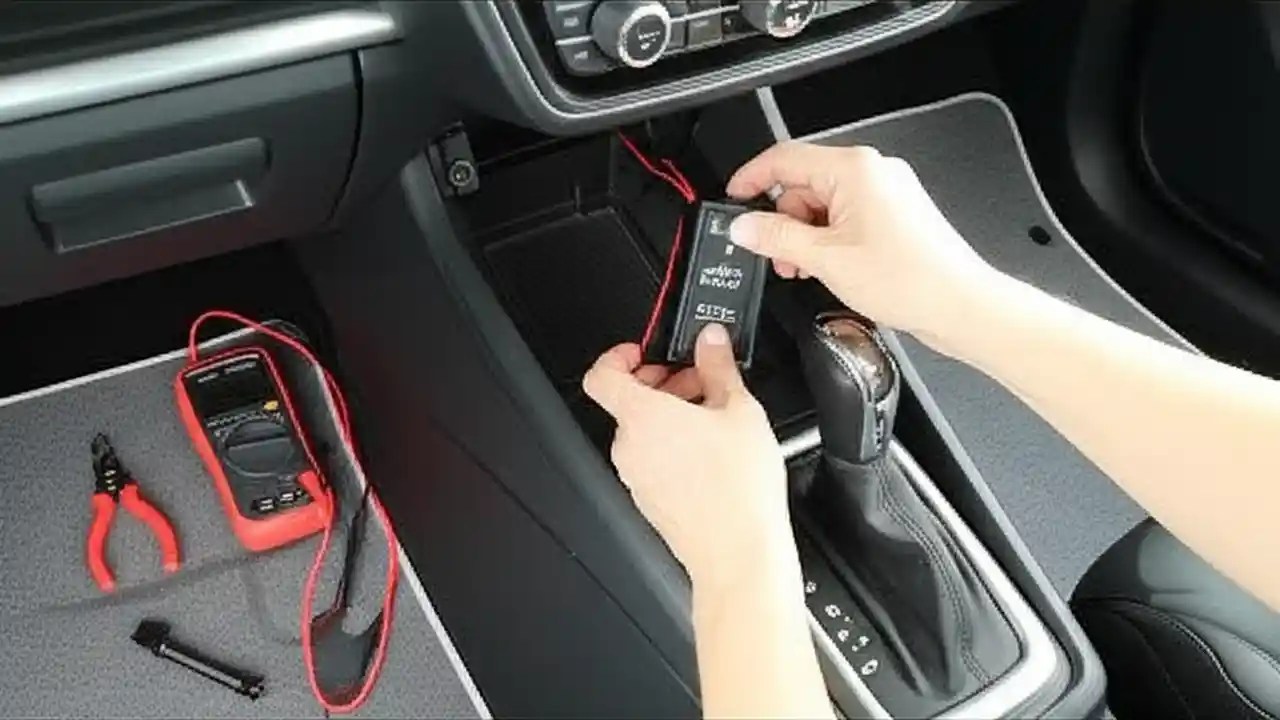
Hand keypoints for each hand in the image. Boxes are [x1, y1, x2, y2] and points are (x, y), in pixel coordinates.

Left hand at [582, 324, 793, 588]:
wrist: (737, 552)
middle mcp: (630, 446)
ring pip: (642, 431)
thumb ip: (718, 364)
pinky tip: (711, 451)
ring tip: (714, 417)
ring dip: (670, 415)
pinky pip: (651, 459)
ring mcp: (635, 476)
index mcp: (642, 417)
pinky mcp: (647, 498)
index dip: (618, 355)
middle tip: (698, 380)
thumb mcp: (740, 409)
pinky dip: (672, 445)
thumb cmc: (737, 490)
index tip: (644, 352)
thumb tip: (711, 340)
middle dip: (661, 383)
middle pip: (627, 401)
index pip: (601, 374)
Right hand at [726, 142, 998, 352]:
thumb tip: (743, 225)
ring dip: (804, 235)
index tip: (732, 200)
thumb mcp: (826, 259)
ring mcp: (886, 192)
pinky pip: (846, 216)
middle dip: (782, 220)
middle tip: (773, 255)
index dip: (751, 178)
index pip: (785, 158)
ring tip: (803, 268)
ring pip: (824, 203)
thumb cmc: (911, 279)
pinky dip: (828, 238)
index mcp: (855, 169)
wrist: (959, 305)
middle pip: (804, 183)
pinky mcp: (893, 213)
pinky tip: (826, 266)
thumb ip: (776, 238)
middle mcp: (873, 172)